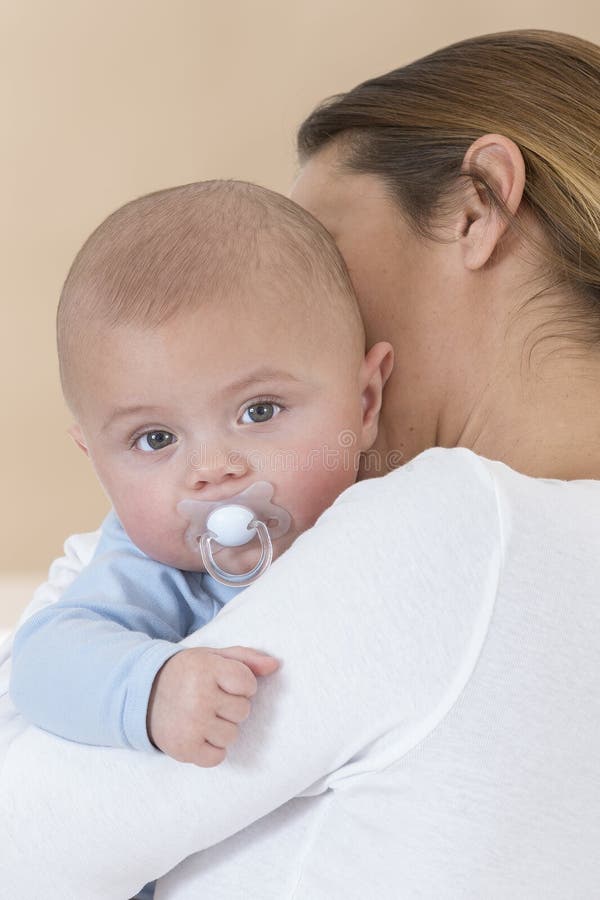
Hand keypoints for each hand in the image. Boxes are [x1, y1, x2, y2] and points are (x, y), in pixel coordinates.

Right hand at [146, 646, 278, 766]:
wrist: (142, 694)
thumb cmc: (186, 673)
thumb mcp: (213, 656)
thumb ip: (246, 658)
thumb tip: (275, 666)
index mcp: (206, 669)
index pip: (248, 684)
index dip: (241, 684)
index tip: (224, 682)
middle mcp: (199, 697)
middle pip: (243, 711)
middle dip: (230, 706)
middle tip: (208, 699)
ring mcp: (191, 724)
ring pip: (232, 735)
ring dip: (221, 728)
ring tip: (201, 716)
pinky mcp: (183, 748)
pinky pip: (218, 757)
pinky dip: (211, 749)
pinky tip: (197, 733)